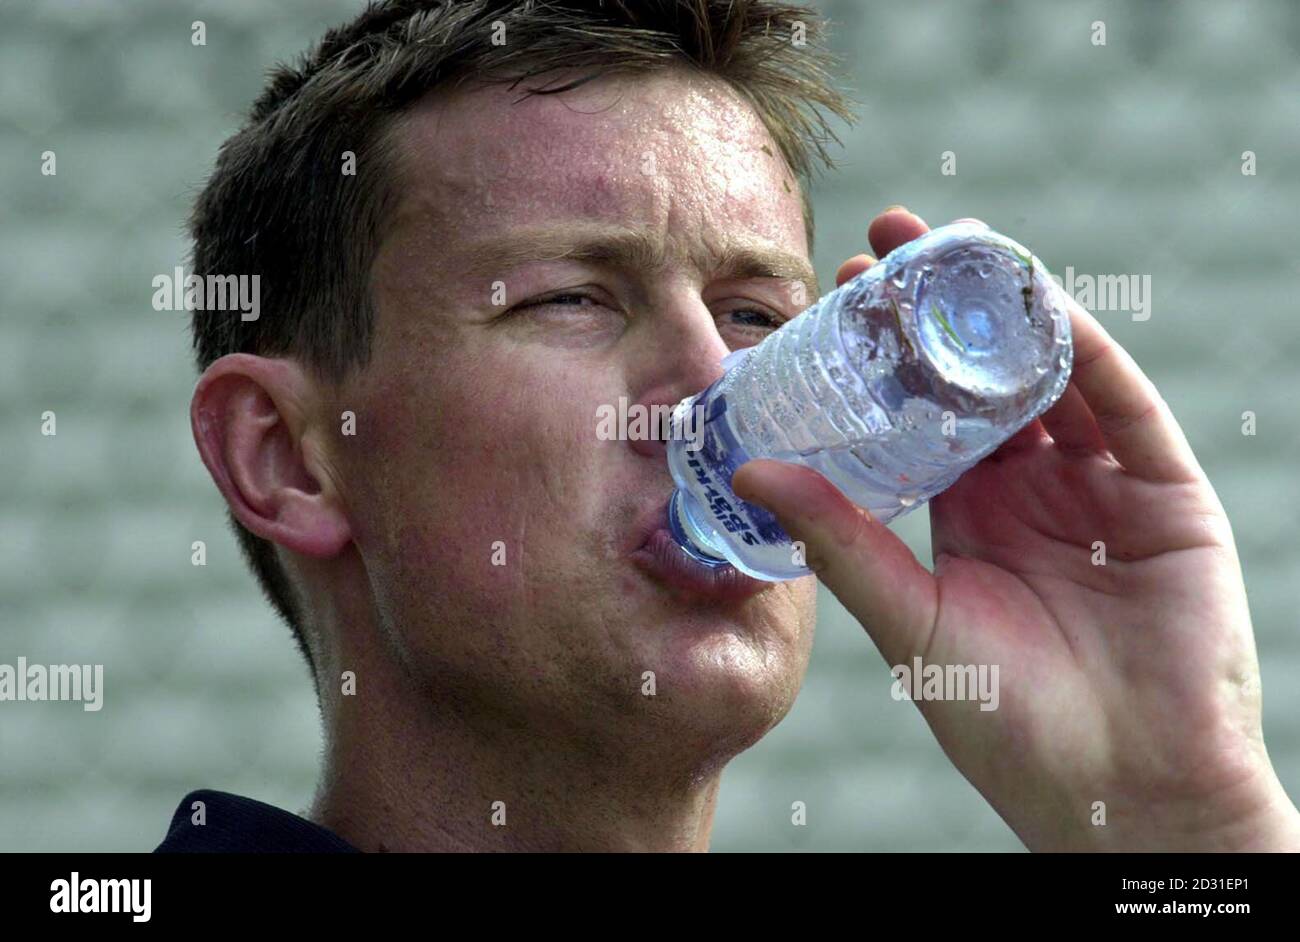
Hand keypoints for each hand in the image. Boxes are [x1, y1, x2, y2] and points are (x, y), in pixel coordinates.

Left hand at [733, 207, 1299, 850]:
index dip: (881, 355)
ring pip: (1051, 377)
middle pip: (981, 378)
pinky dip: (1085, 354)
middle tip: (885, 243)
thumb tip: (750, 471)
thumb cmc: (1010, 725)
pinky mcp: (1163, 494)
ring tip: (953, 248)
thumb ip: (841, 544)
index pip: (919, 413)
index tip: (833, 294)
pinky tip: (1037, 306)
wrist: (1122, 792)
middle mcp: (1030, 490)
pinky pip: (1122, 408)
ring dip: (1006, 312)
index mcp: (967, 516)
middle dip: (938, 311)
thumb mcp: (911, 622)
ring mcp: (1097, 486)